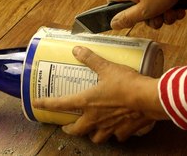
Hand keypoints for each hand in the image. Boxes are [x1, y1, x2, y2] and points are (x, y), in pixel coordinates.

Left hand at [33, 46, 168, 142]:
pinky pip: (116, 136)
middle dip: (70, 130)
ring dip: (92, 134)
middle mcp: (95, 119)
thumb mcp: (107, 68)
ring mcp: (110, 127)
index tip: (37, 104)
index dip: (46, 103)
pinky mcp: (124, 131)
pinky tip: (117, 128)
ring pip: (96, 138)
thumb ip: (91, 59)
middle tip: (67, 126)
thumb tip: (77, 49)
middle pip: (77, 131)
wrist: (149, 99)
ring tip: (92, 128)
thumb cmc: (126, 83)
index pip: (60, 104)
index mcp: (87, 102)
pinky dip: (115, 134)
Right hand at [107, 0, 186, 29]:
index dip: (117, 14)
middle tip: (156, 19)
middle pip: (137, 12)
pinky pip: (165, 5)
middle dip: (150, 20)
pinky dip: (172, 9)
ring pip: (154, 11)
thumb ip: (127, 18)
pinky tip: (178, 8)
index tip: (126, 21)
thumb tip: (113, 23)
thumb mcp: (144, 10)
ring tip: (170, 11)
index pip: (111, 2)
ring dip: (164, 16)